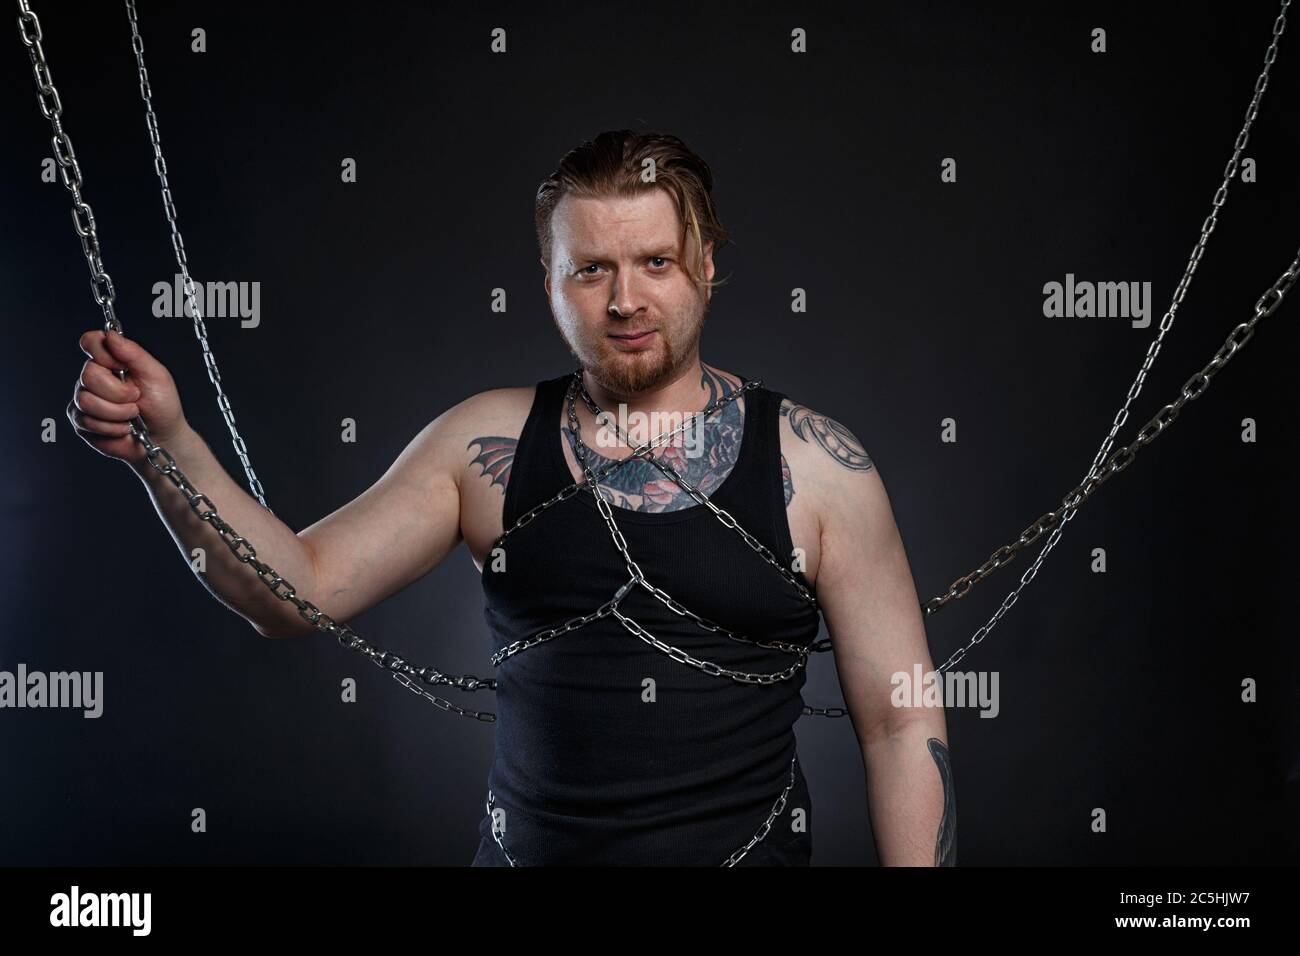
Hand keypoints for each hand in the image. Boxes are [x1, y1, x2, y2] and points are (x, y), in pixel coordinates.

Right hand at [69, 329, 188, 465]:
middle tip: (135, 398)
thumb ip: (133, 353)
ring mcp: (84, 399)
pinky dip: (112, 428)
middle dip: (119, 392)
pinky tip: (123, 428)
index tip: (122, 367)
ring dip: (117, 412)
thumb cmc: (162, 404)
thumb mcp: (155, 374)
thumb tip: (111, 334)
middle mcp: (94, 378)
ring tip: (131, 414)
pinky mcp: (81, 421)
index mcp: (111, 361)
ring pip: (86, 401)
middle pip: (88, 375)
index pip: (91, 342)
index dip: (103, 354)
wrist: (162, 436)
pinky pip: (86, 421)